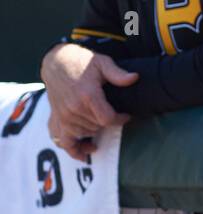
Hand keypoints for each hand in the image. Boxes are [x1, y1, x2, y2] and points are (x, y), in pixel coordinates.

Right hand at [41, 44, 136, 162]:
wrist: (57, 62)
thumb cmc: (81, 61)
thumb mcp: (102, 63)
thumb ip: (118, 73)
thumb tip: (134, 78)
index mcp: (87, 95)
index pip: (108, 119)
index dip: (120, 119)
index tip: (126, 115)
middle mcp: (74, 108)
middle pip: (98, 127)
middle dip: (108, 122)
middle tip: (112, 114)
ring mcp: (64, 116)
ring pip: (86, 133)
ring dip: (96, 130)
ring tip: (102, 122)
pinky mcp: (57, 119)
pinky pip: (64, 142)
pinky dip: (75, 150)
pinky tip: (87, 152)